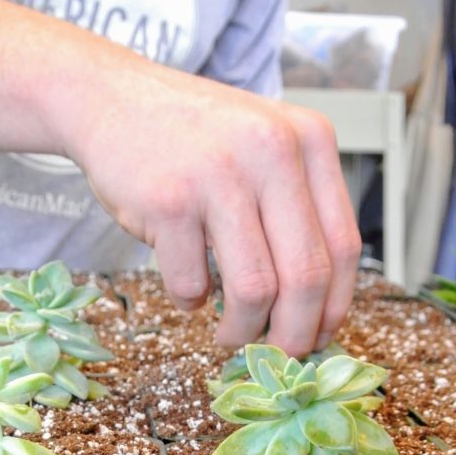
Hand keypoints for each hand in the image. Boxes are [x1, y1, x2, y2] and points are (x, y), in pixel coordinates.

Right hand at [65, 60, 360, 356]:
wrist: (111, 99)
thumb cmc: (195, 141)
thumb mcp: (264, 151)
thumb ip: (296, 213)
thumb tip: (315, 313)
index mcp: (310, 141)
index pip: (343, 247)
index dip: (333, 307)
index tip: (316, 337)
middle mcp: (273, 151)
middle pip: (305, 278)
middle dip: (292, 335)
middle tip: (276, 355)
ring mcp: (219, 174)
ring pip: (254, 291)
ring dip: (242, 330)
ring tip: (229, 334)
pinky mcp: (169, 201)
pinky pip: (192, 284)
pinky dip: (190, 301)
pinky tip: (186, 287)